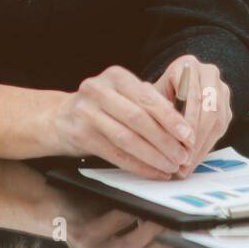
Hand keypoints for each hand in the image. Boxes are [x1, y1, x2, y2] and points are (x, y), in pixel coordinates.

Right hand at [52, 65, 194, 179]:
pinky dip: (138, 166)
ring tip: (171, 166)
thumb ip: (149, 103)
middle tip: (183, 156)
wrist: (59, 117)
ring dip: (153, 156)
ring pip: (126, 138)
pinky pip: (115, 154)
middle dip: (164, 140)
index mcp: (115, 75)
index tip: (189, 135)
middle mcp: (98, 89)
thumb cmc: (102, 106)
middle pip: (138, 118)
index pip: (147, 98)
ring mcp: (86, 112)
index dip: (171, 119)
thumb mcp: (123, 95)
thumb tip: (183, 126)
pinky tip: (153, 172)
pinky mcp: (79, 134)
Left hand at [153, 55, 232, 177]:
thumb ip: (154, 109)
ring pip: (218, 120)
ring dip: (203, 145)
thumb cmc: (157, 93)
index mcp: (187, 65)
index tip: (178, 145)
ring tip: (189, 164)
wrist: (173, 87)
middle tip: (185, 160)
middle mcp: (208, 73)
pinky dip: (207, 145)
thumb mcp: (151, 96)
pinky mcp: (227, 105)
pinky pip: (222, 127)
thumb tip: (157, 133)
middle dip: (197, 138)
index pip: (193, 95)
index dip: (188, 122)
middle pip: (210, 108)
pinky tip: (195, 158)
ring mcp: (221, 88)